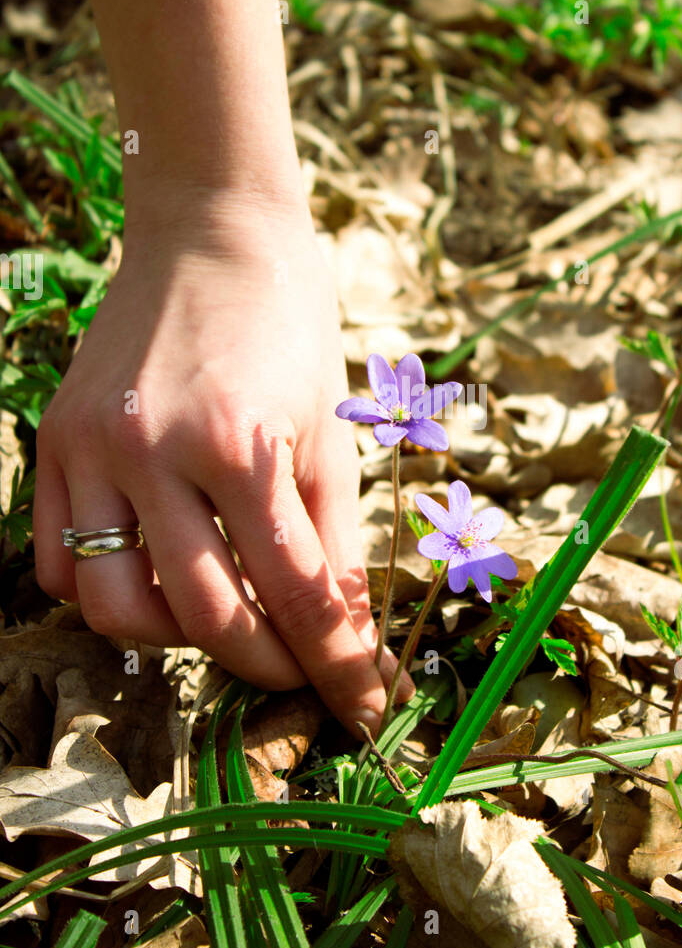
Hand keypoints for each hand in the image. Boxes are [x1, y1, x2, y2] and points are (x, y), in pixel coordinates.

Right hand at [33, 191, 407, 733]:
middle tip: (300, 667)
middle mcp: (154, 450)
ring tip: (226, 617)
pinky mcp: (53, 443)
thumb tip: (354, 645)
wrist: (213, 234)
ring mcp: (92, 448)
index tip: (363, 712)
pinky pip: (59, 562)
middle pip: (204, 616)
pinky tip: (154, 580)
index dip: (336, 667)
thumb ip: (335, 544)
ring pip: (116, 608)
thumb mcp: (329, 434)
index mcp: (241, 443)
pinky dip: (104, 595)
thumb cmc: (291, 330)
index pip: (296, 592)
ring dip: (179, 639)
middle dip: (265, 665)